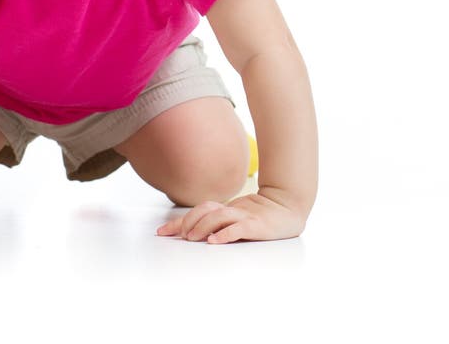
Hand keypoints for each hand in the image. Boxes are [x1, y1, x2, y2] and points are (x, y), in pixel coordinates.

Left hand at [155, 190, 306, 243]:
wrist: (288, 207)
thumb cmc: (259, 216)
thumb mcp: (235, 218)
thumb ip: (216, 221)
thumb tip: (189, 231)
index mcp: (225, 209)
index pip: (196, 211)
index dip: (177, 222)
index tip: (160, 232)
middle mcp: (232, 210)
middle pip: (205, 210)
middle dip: (189, 222)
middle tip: (180, 235)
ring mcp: (244, 216)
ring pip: (219, 217)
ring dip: (202, 226)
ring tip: (191, 238)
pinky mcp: (257, 225)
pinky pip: (238, 229)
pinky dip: (225, 234)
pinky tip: (214, 242)